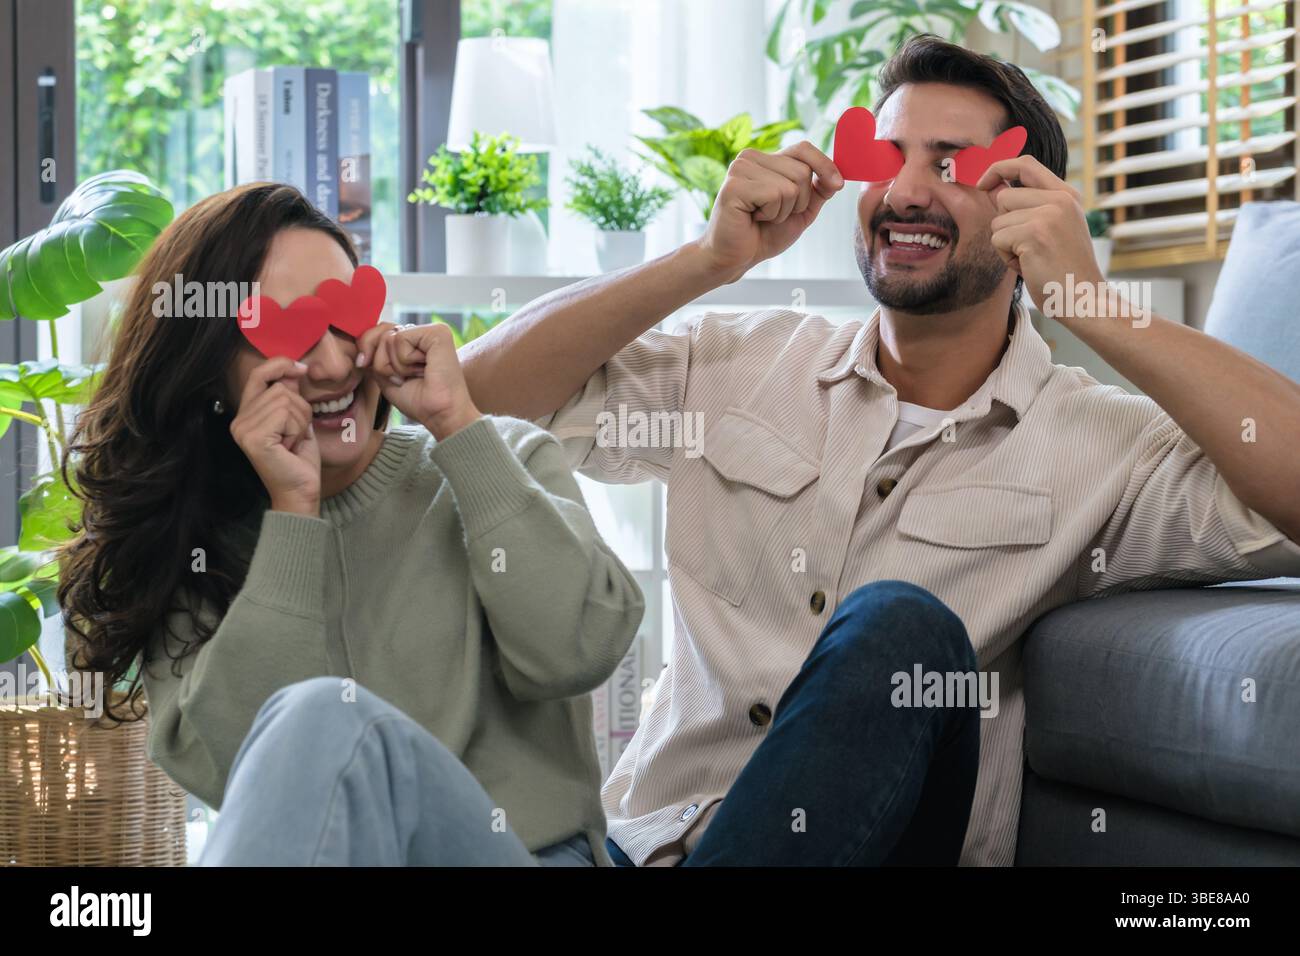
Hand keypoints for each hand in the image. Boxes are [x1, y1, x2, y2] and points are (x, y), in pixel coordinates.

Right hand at [229, 357, 320, 514]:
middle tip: (296, 434)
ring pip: (286, 399)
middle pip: (280, 388)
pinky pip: (285, 413)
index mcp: (246, 415)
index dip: (280, 365)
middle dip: (300, 409)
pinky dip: (297, 428)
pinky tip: (290, 446)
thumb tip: (294, 368)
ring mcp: (243, 429)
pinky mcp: (253, 438)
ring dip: (300, 421)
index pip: (258, 375)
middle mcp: (239, 421)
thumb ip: (290, 396)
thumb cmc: (299, 459)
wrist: (300, 491)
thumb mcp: (297, 420)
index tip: (301, 369)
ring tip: (293, 441)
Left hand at [367, 322, 481, 439]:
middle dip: (383, 363)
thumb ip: (372, 355)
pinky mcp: (437, 332)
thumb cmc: (419, 400)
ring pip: (388, 338)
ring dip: (397, 366)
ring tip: (418, 374)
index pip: (377, 333)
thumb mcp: (384, 376)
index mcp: (412, 341)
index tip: (391, 378)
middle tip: (405, 379)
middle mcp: (421, 333)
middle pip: (380, 333)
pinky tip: (424, 368)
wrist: (441, 414)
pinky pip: (400, 338)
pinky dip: (405, 361)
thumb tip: (358, 345)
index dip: (371, 354)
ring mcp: (431, 330)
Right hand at [696, 141, 843, 282]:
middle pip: (802, 170)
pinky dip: (771, 214)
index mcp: (765, 159)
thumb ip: (818, 191)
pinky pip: (775, 194)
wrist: (736, 258)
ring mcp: (740, 169)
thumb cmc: (764, 234)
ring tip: (762, 217)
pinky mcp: (734, 186)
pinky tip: (753, 218)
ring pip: (792, 185)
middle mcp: (750, 157)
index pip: (803, 148)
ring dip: (784, 210)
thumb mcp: (800, 210)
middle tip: (774, 214)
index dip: (825, 165)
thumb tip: (838, 176)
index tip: (838, 185)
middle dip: (799, 201)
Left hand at [978, 155, 1103, 319]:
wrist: (1084, 297)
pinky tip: (1029, 266)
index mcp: (1067, 195)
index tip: (983, 183)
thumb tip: (992, 188)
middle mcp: (1059, 199)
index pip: (1026, 165)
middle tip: (1028, 247)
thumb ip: (1027, 207)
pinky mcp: (1034, 233)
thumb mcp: (1052, 228)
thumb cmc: (1064, 269)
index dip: (999, 169)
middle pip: (1004, 197)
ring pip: (998, 222)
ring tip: (1032, 258)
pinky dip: (1006, 258)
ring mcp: (1048, 215)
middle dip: (1005, 224)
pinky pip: (997, 240)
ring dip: (1006, 245)